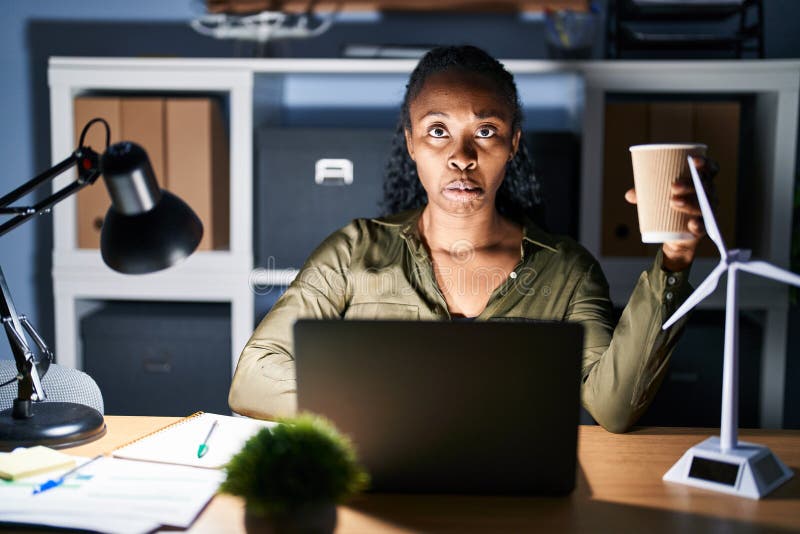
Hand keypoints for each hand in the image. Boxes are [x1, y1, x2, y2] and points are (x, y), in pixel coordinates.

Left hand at [624, 156, 718, 271]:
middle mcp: (708, 196)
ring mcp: (707, 212)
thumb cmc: (667, 208)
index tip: (693, 160)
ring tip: (673, 202)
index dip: (706, 163)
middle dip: (690, 184)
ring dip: (690, 203)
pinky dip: (698, 225)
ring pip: (704, 205)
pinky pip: (703, 226)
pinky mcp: (703, 228)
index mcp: (700, 183)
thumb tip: (629, 195)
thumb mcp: (656, 199)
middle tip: (674, 186)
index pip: (710, 170)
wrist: (673, 235)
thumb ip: (644, 195)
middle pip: (704, 186)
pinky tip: (692, 224)